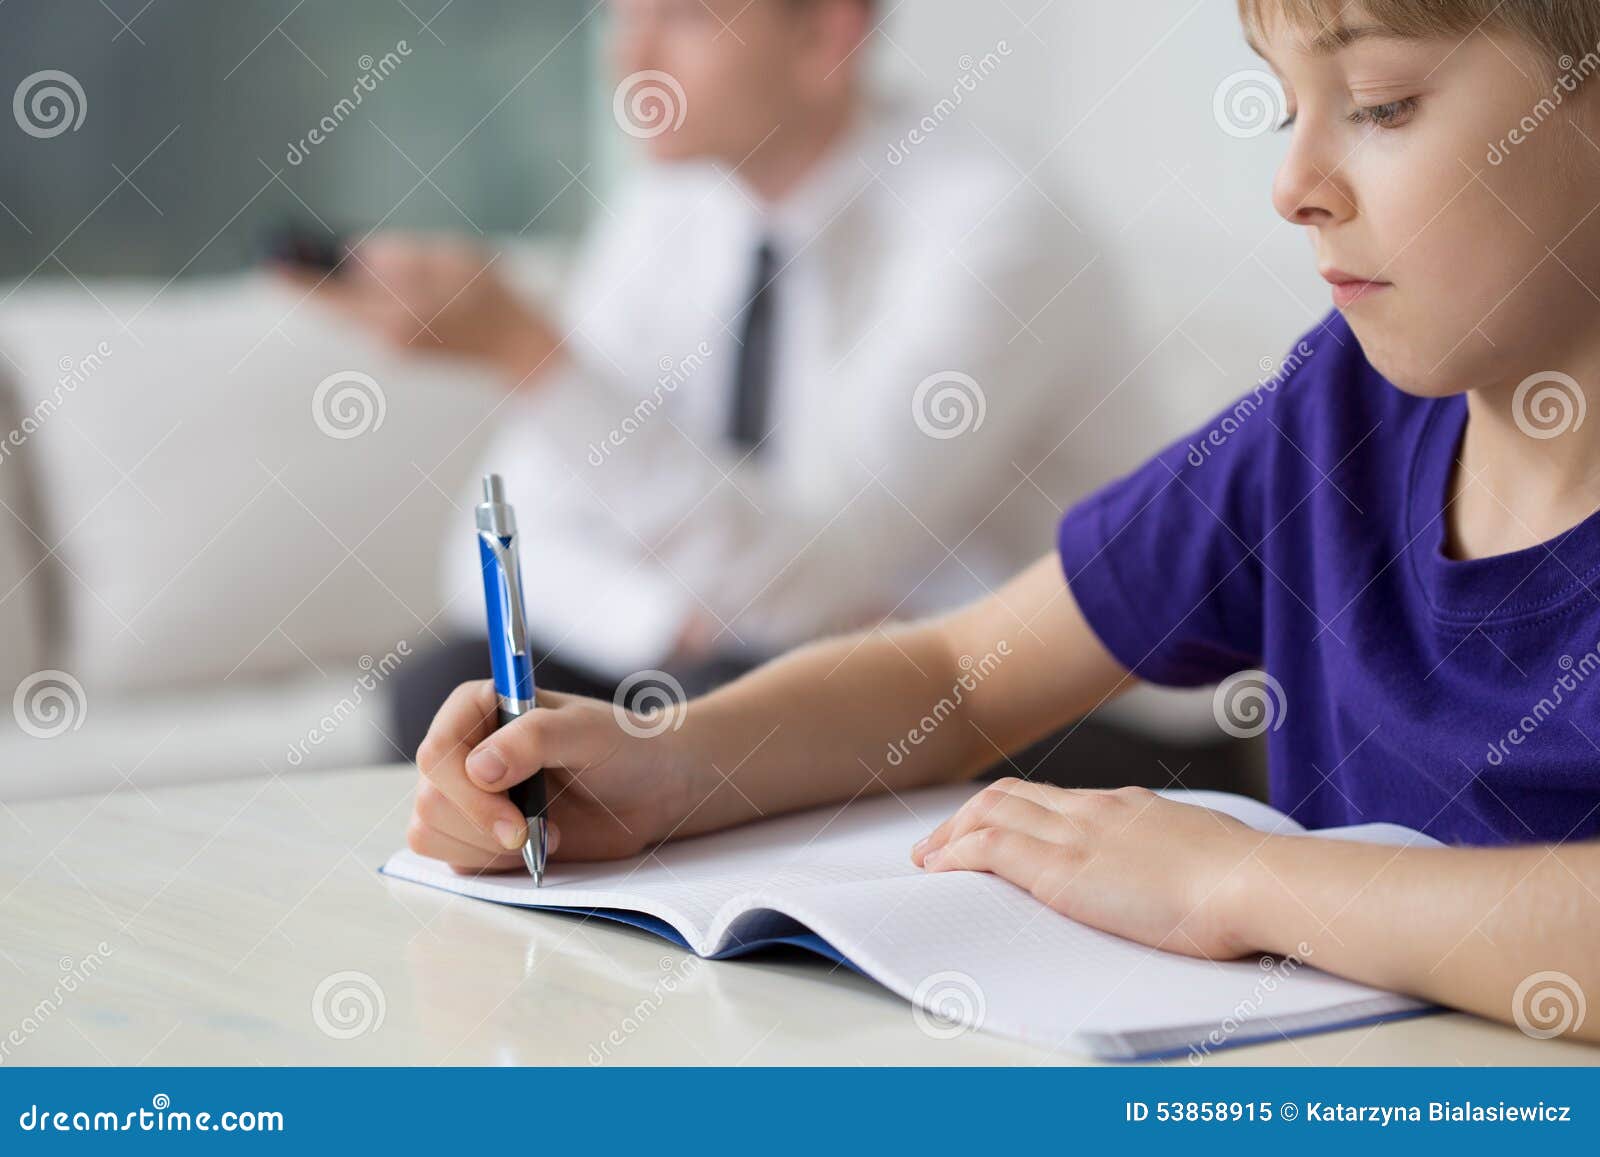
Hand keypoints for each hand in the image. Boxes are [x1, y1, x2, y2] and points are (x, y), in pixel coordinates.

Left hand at [279, 232, 563, 380]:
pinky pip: (368, 320)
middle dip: (315, 282)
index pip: (335, 297)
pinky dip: (361, 301)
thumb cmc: (489, 293)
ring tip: (323, 269)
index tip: (266, 266)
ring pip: (352, 313)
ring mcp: (395, 348)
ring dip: (341, 291)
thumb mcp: (448, 256)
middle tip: (278, 262)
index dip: (299, 281)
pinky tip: (363, 284)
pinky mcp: (402, 351)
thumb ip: (401, 254)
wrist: (520, 346)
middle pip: (336, 307)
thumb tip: (356, 253)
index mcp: (402, 314)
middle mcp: (391, 337)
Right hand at [408, 681, 694, 873]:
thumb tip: (478, 769)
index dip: (467, 795)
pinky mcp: (473, 830)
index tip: (515, 823)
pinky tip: (532, 848)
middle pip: (431, 800)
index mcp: (477, 706)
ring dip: (487, 848)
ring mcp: (464, 791)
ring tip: (542, 835)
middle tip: (538, 832)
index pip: (438, 753)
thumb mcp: (588, 732)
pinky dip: (490, 864)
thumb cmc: (623, 747)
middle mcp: (462, 746)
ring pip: (430, 832)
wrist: (652, 788)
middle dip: (484, 828)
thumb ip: (535, 738)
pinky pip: (452, 858)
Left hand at [911, 779, 1263, 958]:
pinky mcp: (1061, 868)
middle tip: (942, 843)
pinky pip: (990, 847)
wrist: (1254, 883)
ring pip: (992, 812)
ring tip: (929, 858)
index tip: (995, 828)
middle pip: (1013, 796)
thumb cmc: (1249, 884)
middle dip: (969, 817)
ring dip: (951, 835)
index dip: (1016, 810)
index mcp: (1131, 807)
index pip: (1056, 798)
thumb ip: (1181, 860)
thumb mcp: (1208, 857)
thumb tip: (1188, 878)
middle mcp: (1096, 810)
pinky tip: (940, 869)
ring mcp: (1077, 834)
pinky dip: (957, 853)